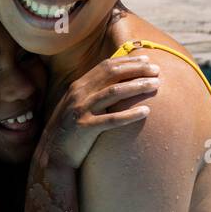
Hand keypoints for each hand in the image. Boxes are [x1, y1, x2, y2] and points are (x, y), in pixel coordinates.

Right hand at [40, 55, 159, 168]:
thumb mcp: (79, 104)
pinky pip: (111, 120)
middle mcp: (79, 94)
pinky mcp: (85, 128)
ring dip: (137, 86)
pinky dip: (130, 114)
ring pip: (114, 92)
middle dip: (136, 69)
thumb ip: (94, 92)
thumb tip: (118, 81)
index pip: (106, 66)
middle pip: (112, 74)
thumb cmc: (72, 128)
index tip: (147, 60)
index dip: (128, 61)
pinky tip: (146, 112)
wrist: (54, 152)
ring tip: (156, 85)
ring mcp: (81, 110)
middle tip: (157, 71)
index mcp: (79, 86)